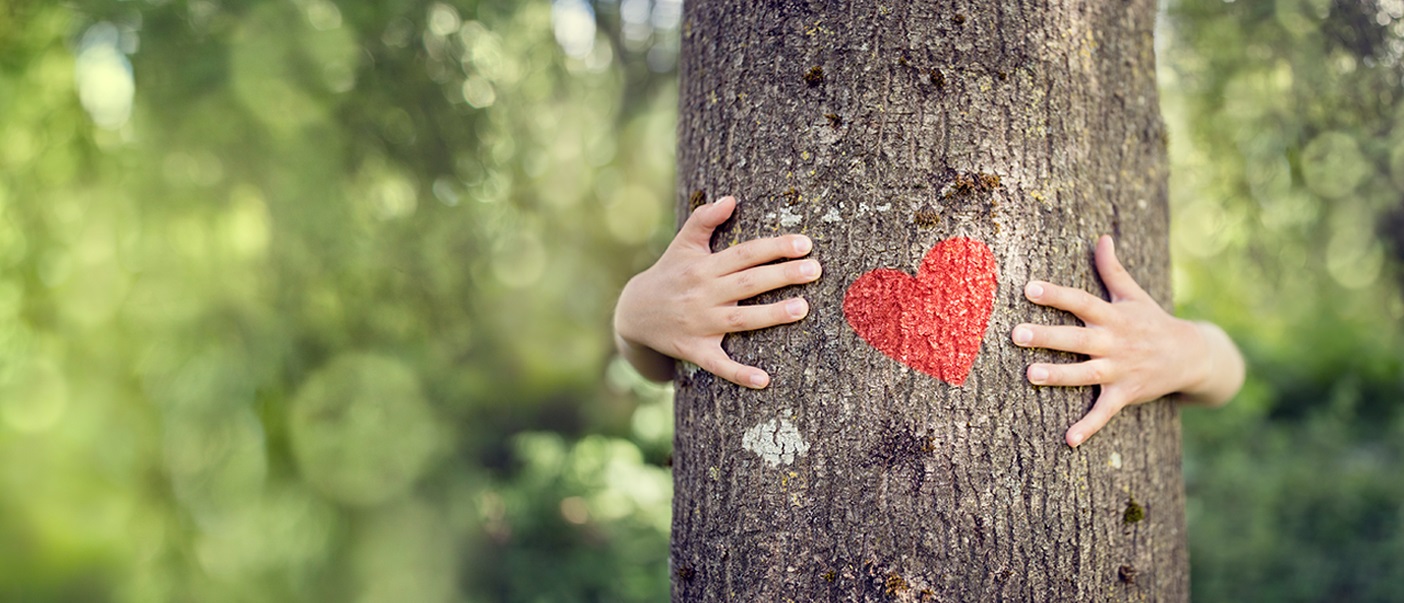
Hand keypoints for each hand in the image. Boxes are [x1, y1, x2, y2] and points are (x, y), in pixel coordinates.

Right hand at [613, 196, 821, 387]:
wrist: (633, 314)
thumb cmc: (668, 274)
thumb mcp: (682, 244)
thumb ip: (704, 220)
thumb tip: (730, 199)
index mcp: (703, 266)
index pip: (744, 254)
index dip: (774, 248)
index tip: (805, 244)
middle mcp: (703, 294)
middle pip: (748, 283)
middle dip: (782, 275)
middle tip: (815, 270)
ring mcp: (699, 324)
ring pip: (740, 320)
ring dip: (771, 315)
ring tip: (803, 308)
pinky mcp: (694, 350)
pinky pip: (718, 364)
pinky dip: (739, 373)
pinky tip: (764, 380)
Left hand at [1012, 235, 1243, 447]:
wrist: (1192, 356)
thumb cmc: (1152, 322)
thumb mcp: (1134, 295)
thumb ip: (1113, 269)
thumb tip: (1101, 238)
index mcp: (1113, 316)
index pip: (1081, 301)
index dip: (1056, 295)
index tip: (1029, 288)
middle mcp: (1114, 342)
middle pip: (1077, 338)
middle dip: (1047, 336)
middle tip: (1017, 333)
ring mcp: (1120, 369)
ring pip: (1085, 373)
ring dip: (1059, 375)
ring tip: (1030, 375)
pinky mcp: (1125, 394)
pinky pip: (1105, 412)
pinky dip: (1089, 427)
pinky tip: (1068, 440)